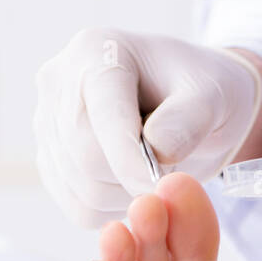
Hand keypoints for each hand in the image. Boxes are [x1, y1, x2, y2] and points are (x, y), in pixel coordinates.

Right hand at [34, 28, 261, 226]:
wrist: (190, 104)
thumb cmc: (202, 91)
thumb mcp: (214, 94)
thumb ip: (189, 120)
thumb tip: (154, 151)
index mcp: (97, 51)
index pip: (102, 117)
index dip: (132, 161)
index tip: (162, 187)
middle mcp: (59, 82)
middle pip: (85, 157)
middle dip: (133, 177)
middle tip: (172, 171)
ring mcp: (47, 123)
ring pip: (82, 190)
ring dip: (128, 196)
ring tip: (157, 170)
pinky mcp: (50, 161)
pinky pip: (79, 208)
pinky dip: (115, 209)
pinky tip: (136, 183)